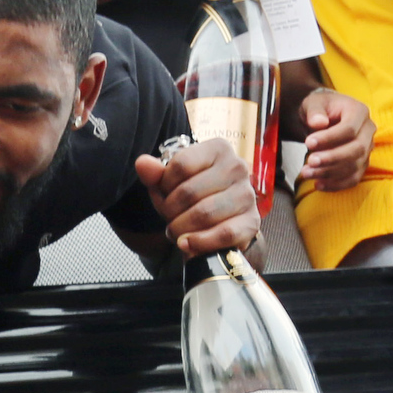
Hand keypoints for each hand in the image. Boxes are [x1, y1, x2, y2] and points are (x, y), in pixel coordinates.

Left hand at [136, 138, 259, 255]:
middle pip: (189, 192)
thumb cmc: (197, 198)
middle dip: (170, 211)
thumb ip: (156, 174)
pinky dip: (199, 242)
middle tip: (169, 219)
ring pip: (203, 213)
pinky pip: (222, 234)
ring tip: (177, 231)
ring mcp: (246, 195)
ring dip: (181, 228)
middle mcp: (237, 167)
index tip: (164, 195)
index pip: (180, 164)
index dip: (164, 186)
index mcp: (218, 149)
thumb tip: (142, 163)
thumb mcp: (173, 184)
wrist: (224, 223)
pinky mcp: (251, 222)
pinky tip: (187, 244)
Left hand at [294, 89, 374, 190]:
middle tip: (309, 163)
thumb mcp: (314, 104)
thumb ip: (315, 111)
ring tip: (306, 173)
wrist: (325, 117)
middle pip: (357, 149)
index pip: (349, 129)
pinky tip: (317, 184)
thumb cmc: (321, 109)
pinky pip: (353, 178)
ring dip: (329, 173)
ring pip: (354, 166)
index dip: (329, 138)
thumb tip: (318, 123)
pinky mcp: (361, 164)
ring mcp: (367, 148)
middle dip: (332, 159)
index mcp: (359, 111)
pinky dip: (336, 185)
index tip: (308, 143)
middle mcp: (368, 130)